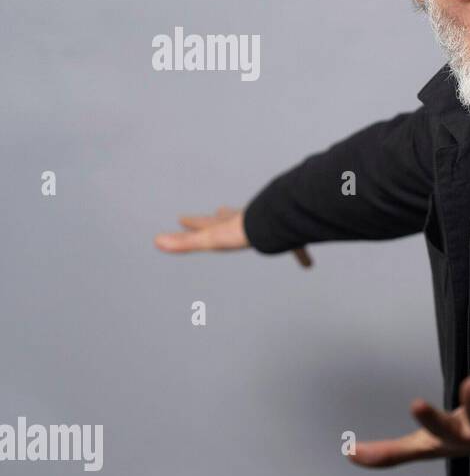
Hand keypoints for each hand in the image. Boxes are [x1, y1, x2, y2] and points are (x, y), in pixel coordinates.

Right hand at [154, 205, 310, 266]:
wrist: (279, 219)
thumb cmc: (245, 230)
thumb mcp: (211, 238)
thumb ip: (186, 242)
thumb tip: (156, 241)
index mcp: (228, 224)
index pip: (205, 223)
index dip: (193, 223)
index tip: (181, 218)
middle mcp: (247, 220)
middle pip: (232, 217)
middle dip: (223, 216)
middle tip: (219, 210)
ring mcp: (267, 225)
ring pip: (262, 226)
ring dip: (260, 229)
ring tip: (263, 233)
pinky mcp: (289, 234)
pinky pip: (296, 245)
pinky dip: (300, 254)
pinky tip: (307, 264)